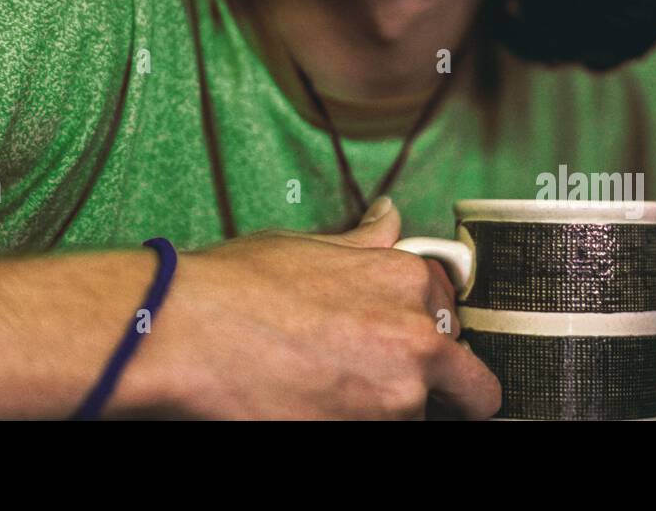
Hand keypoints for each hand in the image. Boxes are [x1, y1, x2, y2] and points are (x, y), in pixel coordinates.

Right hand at [131, 199, 502, 419]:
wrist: (186, 333)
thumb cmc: (236, 286)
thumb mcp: (307, 245)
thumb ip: (365, 243)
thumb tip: (390, 217)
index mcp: (407, 282)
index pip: (457, 317)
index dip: (432, 331)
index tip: (405, 339)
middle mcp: (415, 340)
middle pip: (469, 386)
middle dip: (443, 389)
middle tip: (387, 383)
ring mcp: (395, 400)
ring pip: (419, 418)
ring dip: (390, 410)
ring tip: (333, 391)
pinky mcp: (364, 437)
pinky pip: (383, 436)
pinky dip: (358, 426)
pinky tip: (320, 408)